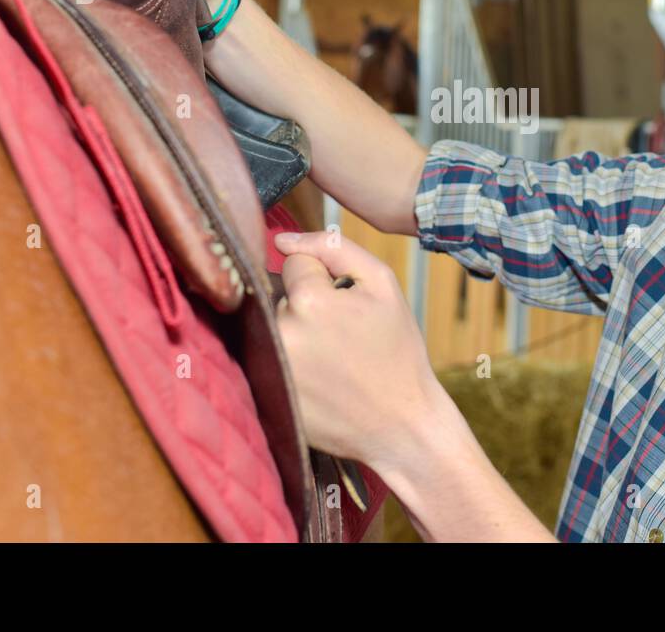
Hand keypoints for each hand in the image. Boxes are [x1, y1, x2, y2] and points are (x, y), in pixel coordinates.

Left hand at [273, 230, 441, 468]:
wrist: (401, 426)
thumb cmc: (396, 351)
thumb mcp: (382, 285)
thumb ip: (333, 249)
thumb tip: (282, 239)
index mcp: (309, 300)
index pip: (293, 263)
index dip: (323, 279)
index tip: (345, 305)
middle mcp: (281, 331)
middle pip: (279, 294)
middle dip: (307, 307)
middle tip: (342, 338)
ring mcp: (268, 365)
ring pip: (272, 325)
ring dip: (295, 333)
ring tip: (330, 360)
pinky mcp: (263, 393)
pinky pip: (264, 357)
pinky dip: (285, 361)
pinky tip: (315, 378)